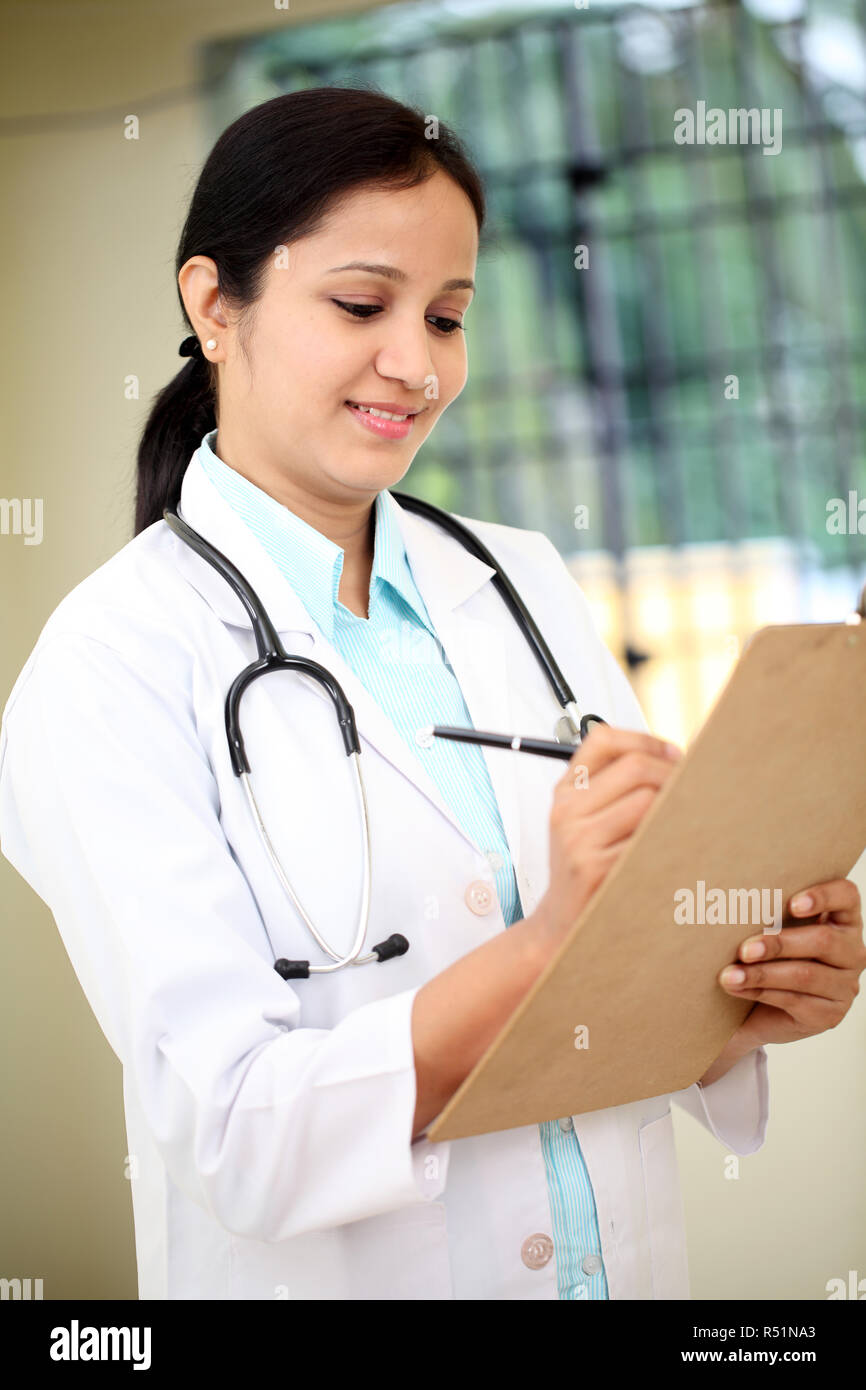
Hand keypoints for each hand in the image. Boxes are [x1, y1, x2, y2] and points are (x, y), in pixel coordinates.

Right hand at [532, 724, 682, 955]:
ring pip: (648, 801)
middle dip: (673, 773)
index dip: (645, 739)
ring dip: (676, 808)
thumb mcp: (581, 821)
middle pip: (635, 767)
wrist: (559, 925)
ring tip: (686, 820)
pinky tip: (676, 848)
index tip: (673, 754)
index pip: (603, 740)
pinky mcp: (598, 870)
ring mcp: (580, 841)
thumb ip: (612, 787)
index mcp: (565, 792)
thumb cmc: (583, 869)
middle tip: (694, 788)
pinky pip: (650, 841)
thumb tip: (674, 758)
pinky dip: (671, 840)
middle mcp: (568, 812)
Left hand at [718, 877, 865, 1050]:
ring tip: (730, 974)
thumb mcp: (768, 929)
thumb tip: (730, 902)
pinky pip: (795, 1000)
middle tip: (745, 949)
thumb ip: (765, 913)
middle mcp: (851, 951)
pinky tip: (737, 988)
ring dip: (762, 973)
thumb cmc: (763, 956)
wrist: (753, 1009)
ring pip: (805, 975)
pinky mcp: (829, 1015)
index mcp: (841, 919)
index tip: (792, 904)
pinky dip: (760, 992)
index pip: (846, 896)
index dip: (824, 896)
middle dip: (779, 944)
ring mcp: (844, 986)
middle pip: (823, 940)